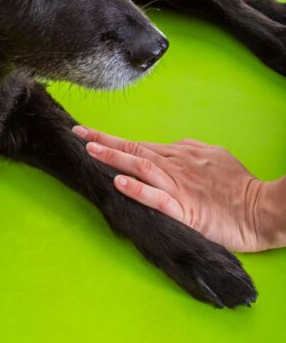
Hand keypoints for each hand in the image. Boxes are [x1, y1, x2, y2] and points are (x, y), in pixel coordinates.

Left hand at [72, 126, 285, 251]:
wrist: (263, 208)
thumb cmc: (241, 185)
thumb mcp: (215, 156)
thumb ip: (189, 151)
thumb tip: (173, 147)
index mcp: (181, 155)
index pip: (140, 144)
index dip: (113, 139)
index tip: (89, 135)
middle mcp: (176, 167)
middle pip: (135, 149)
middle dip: (103, 141)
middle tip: (78, 133)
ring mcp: (180, 188)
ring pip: (142, 167)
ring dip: (114, 158)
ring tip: (90, 150)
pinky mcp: (187, 210)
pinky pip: (158, 199)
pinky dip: (138, 189)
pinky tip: (119, 183)